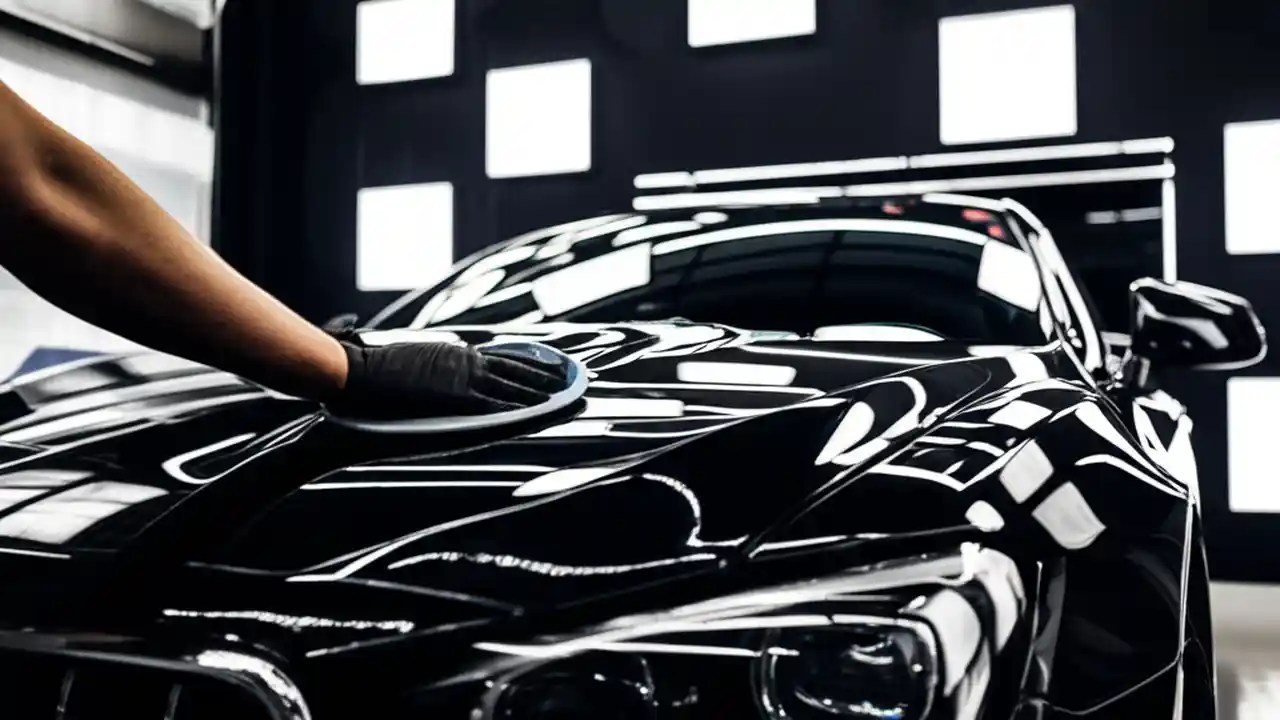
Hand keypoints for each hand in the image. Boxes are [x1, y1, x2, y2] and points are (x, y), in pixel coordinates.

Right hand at [329, 341, 567, 418]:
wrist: (361, 372)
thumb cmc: (378, 367)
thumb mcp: (415, 359)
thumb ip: (437, 366)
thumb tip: (443, 369)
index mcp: (457, 354)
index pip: (503, 360)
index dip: (529, 365)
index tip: (549, 367)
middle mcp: (466, 362)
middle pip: (517, 370)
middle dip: (546, 375)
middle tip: (572, 377)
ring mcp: (462, 379)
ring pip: (514, 386)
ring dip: (542, 391)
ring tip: (566, 395)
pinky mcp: (456, 397)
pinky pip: (496, 403)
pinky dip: (520, 406)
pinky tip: (538, 409)